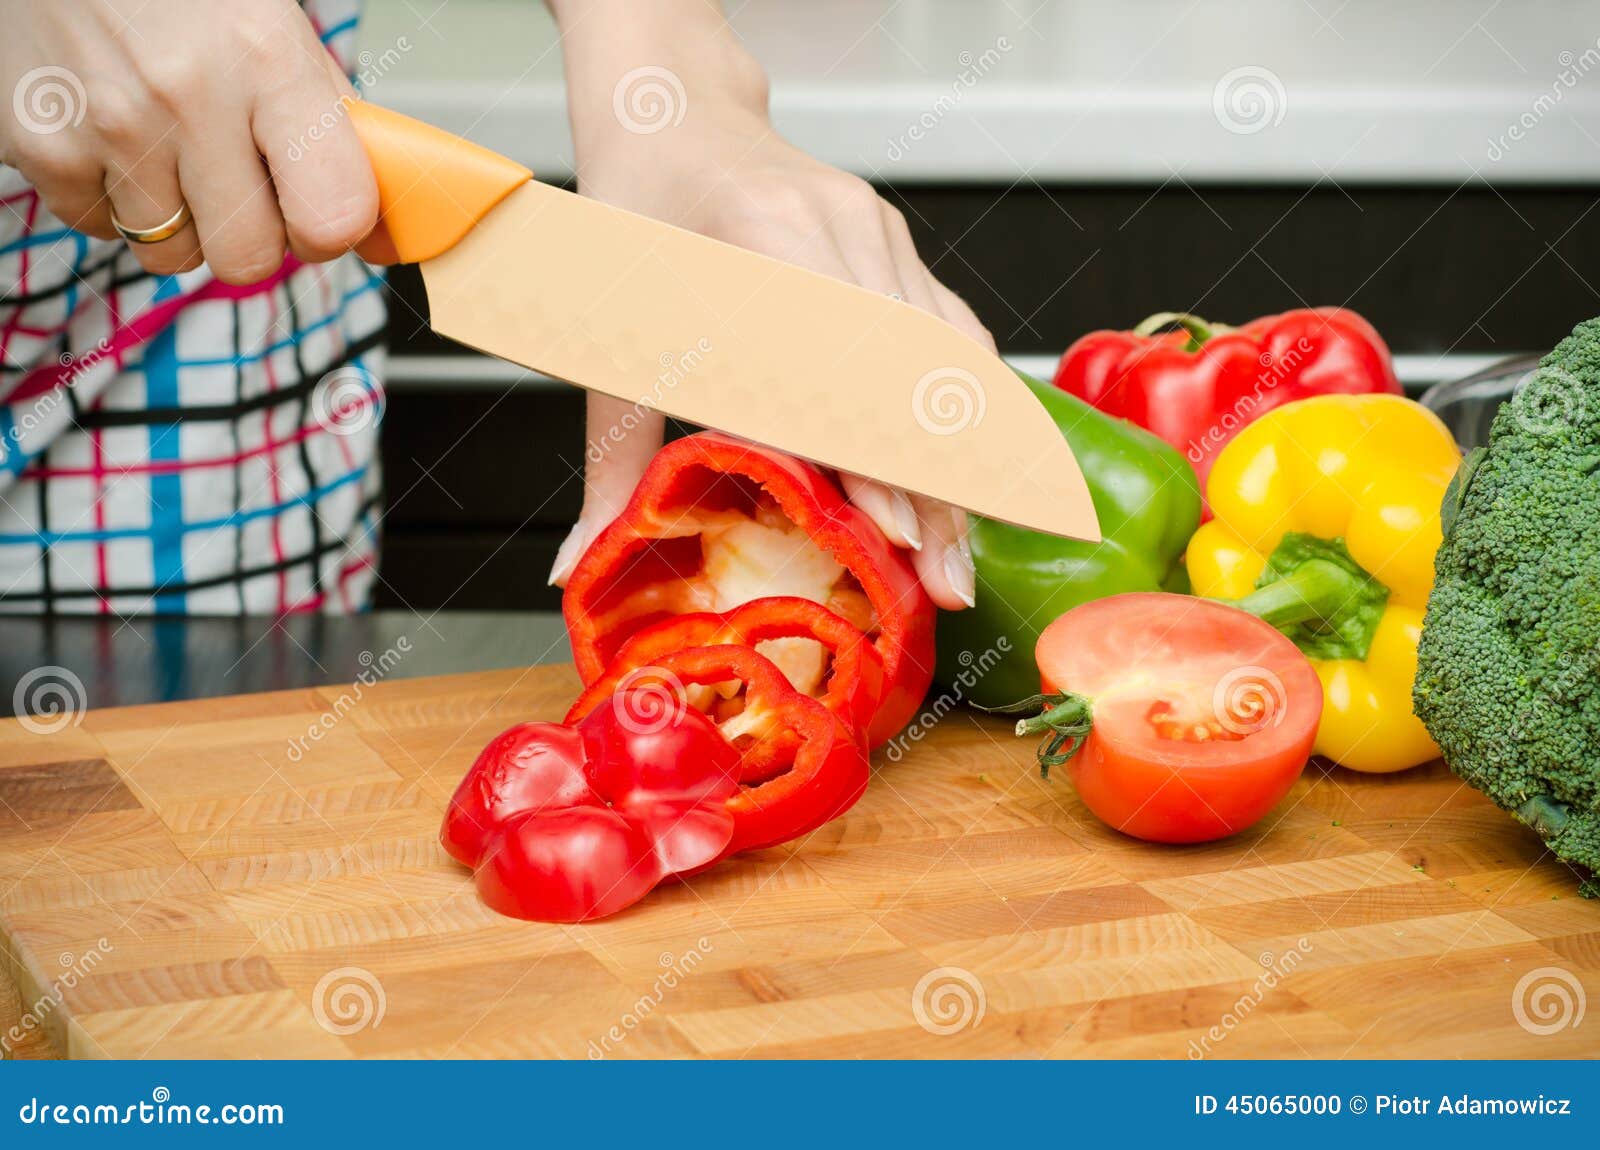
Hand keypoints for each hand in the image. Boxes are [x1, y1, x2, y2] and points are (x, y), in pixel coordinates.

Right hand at [0, 0, 375, 282]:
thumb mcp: (280, 36)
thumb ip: (335, 129)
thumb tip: (379, 228)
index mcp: (269, 62)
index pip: (332, 215)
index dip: (330, 232)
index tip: (319, 215)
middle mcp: (189, 93)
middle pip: (246, 260)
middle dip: (250, 236)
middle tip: (238, 183)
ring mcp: (109, 122)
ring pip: (169, 254)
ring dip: (178, 219)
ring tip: (169, 147)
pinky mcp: (41, 140)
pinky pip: (98, 227)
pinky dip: (110, 198)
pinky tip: (114, 137)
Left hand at [544, 1, 983, 610]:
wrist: (674, 117)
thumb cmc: (635, 213)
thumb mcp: (606, 329)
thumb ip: (610, 456)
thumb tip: (577, 564)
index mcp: (754, 237)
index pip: (832, 370)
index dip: (865, 458)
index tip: (891, 532)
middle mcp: (831, 226)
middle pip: (904, 379)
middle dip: (931, 487)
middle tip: (942, 579)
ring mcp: (875, 228)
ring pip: (940, 363)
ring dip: (958, 460)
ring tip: (957, 547)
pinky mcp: (896, 238)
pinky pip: (947, 332)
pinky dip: (963, 409)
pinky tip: (974, 472)